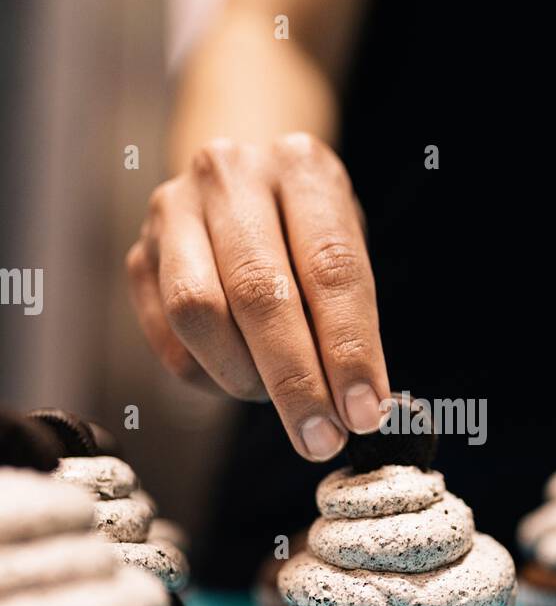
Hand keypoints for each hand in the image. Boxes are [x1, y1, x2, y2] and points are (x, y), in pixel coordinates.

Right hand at [127, 133, 389, 460]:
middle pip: (257, 293)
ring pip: (198, 313)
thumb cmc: (307, 228)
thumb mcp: (345, 248)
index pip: (329, 267)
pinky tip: (241, 374)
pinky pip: (170, 339)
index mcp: (300, 168)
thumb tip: (359, 407)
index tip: (365, 411)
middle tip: (321, 437)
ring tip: (280, 399)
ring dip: (245, 376)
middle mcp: (230, 177)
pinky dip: (211, 375)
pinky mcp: (140, 256)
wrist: (243, 184)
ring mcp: (173, 212)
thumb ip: (352, 317)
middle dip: (295, 380)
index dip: (348, 348)